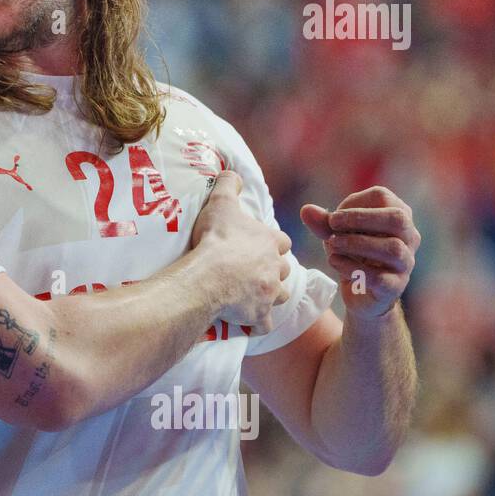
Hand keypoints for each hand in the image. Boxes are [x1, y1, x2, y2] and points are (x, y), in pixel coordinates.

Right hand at [191, 170, 291, 333]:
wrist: (211, 275)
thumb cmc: (217, 238)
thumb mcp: (221, 202)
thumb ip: (228, 184)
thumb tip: (232, 171)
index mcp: (271, 241)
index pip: (282, 241)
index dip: (272, 244)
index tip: (259, 246)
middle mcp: (276, 268)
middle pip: (283, 270)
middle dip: (272, 271)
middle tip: (251, 271)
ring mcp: (270, 294)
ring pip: (279, 296)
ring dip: (268, 296)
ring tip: (251, 296)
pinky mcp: (259, 316)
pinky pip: (263, 324)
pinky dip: (256, 324)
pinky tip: (245, 321)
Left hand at [301, 186, 418, 320]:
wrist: (362, 293)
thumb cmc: (353, 254)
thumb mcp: (336, 235)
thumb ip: (323, 222)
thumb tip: (306, 210)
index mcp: (397, 217)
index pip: (383, 197)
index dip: (355, 202)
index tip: (334, 216)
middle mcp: (409, 238)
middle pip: (397, 219)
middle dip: (360, 218)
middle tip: (332, 224)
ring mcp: (405, 263)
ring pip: (392, 248)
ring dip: (356, 243)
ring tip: (331, 244)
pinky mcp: (395, 286)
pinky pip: (379, 276)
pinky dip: (352, 267)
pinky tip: (334, 261)